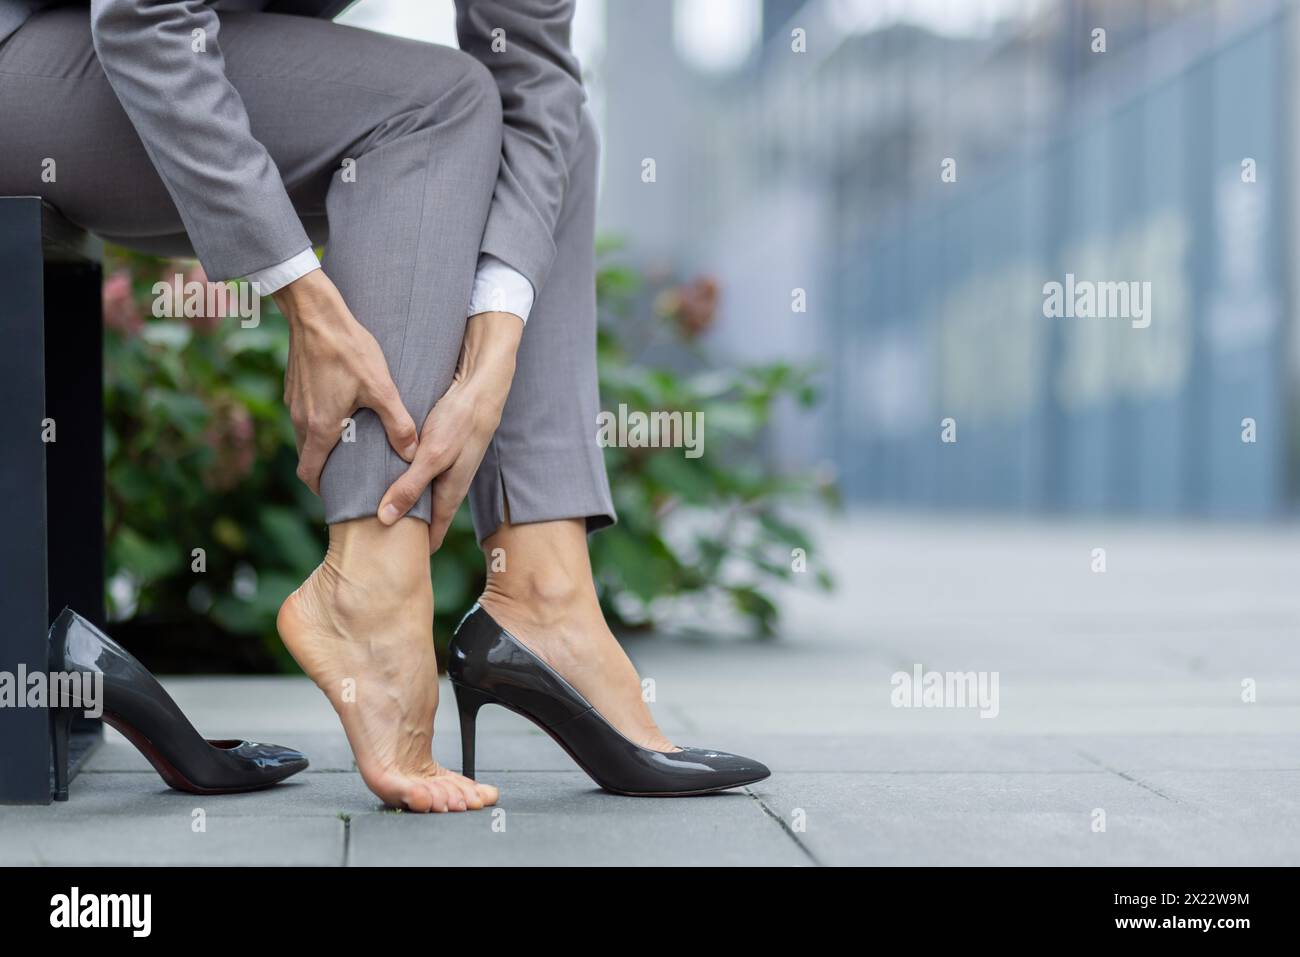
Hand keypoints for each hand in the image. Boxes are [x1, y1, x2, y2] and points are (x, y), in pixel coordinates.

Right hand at [274, 270, 418, 493]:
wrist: (315, 313)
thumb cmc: (349, 349)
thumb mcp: (381, 388)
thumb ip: (398, 423)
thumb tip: (412, 453)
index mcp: (319, 427)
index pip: (310, 473)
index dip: (322, 489)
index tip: (338, 494)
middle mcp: (299, 418)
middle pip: (308, 456)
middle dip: (326, 469)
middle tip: (351, 473)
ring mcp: (293, 401)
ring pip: (305, 434)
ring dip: (323, 443)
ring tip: (351, 443)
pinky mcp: (294, 385)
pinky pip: (304, 413)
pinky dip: (318, 422)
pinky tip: (342, 412)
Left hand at [377, 311, 522, 550]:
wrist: (482, 384)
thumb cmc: (461, 419)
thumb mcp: (433, 455)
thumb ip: (410, 486)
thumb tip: (385, 519)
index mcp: (450, 491)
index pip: (434, 532)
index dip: (417, 550)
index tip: (397, 566)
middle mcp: (450, 482)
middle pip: (428, 516)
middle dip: (408, 531)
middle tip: (380, 545)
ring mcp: (447, 465)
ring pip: (424, 494)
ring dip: (405, 504)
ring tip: (378, 514)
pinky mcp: (442, 448)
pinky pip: (421, 473)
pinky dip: (406, 481)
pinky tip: (388, 476)